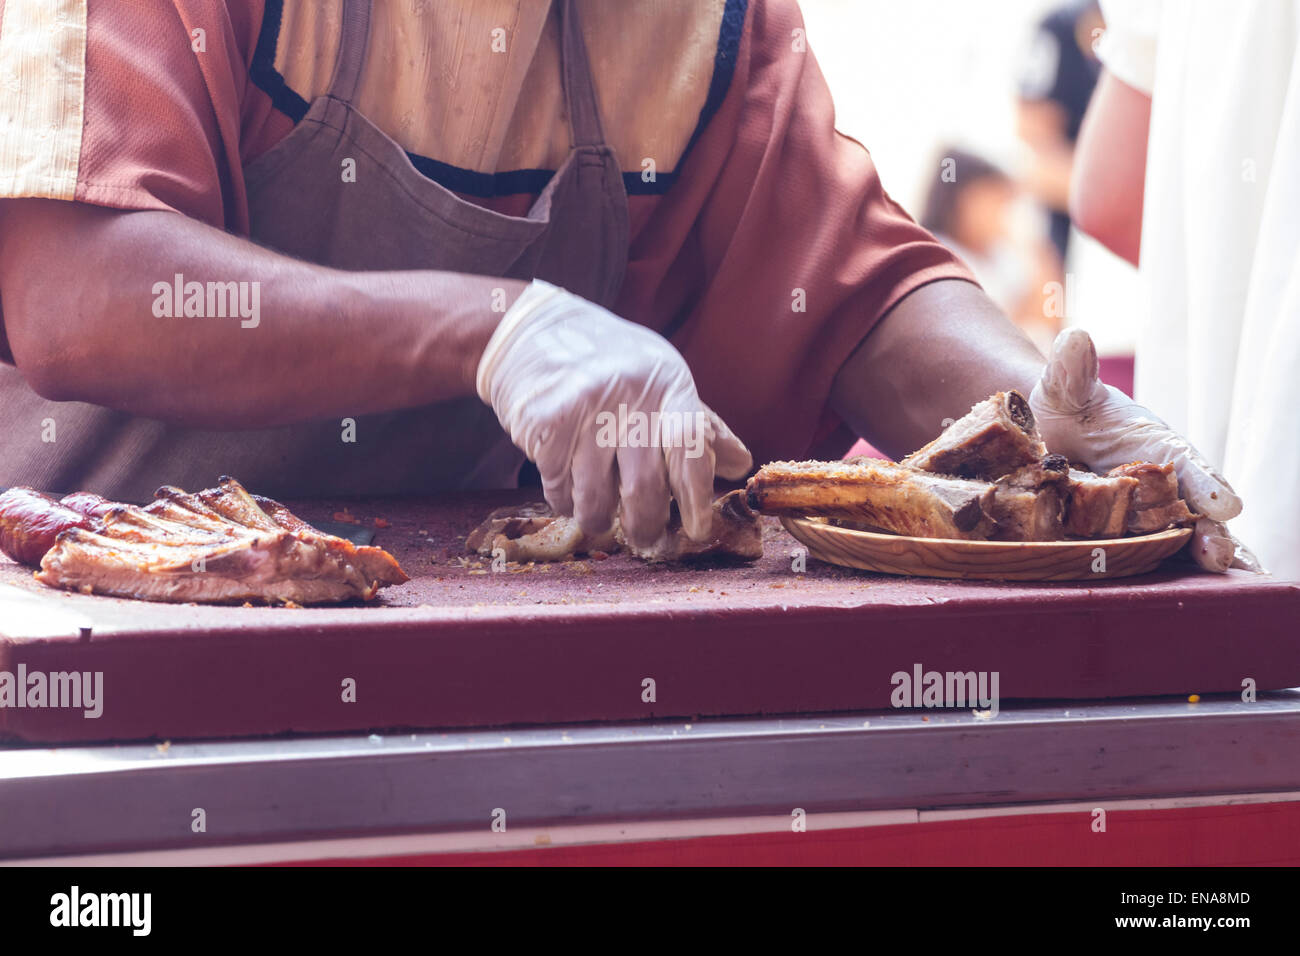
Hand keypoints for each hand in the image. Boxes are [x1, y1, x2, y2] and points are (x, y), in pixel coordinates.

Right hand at [476, 280, 751, 547]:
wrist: (531, 330)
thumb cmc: (609, 362)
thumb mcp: (661, 378)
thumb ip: (700, 424)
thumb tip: (740, 465)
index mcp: (667, 382)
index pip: (690, 446)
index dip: (695, 496)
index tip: (697, 530)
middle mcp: (629, 393)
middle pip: (644, 486)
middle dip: (645, 525)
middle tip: (645, 539)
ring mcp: (584, 408)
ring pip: (596, 498)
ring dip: (598, 520)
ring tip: (599, 519)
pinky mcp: (545, 423)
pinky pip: (558, 488)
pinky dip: (564, 500)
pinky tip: (567, 488)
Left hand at [1028, 328, 1261, 571]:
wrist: (1038, 442)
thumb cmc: (1061, 412)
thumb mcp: (1062, 391)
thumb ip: (1071, 370)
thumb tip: (1075, 338)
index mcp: (1156, 448)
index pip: (1187, 465)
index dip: (1206, 483)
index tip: (1223, 502)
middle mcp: (1163, 488)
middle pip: (1196, 514)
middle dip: (1210, 534)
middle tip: (1218, 553)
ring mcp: (1148, 521)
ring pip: (1184, 544)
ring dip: (1201, 563)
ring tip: (1219, 581)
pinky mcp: (1127, 547)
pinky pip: (1154, 565)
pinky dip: (1173, 582)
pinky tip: (1194, 604)